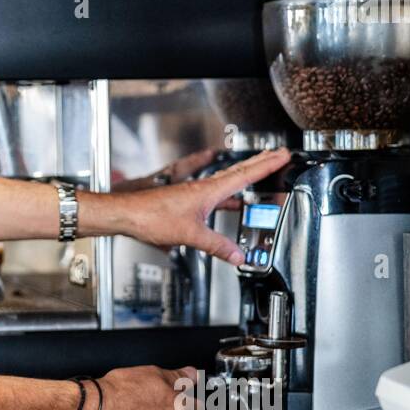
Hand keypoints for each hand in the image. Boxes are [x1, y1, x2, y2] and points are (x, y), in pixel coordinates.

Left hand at [118, 148, 289, 264]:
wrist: (127, 214)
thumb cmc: (151, 217)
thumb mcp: (190, 235)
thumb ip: (216, 246)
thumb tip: (236, 255)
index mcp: (208, 191)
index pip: (245, 175)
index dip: (266, 165)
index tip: (282, 154)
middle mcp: (203, 188)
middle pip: (238, 173)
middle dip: (259, 164)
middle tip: (276, 155)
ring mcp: (194, 195)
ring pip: (226, 184)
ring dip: (244, 179)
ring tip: (260, 175)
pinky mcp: (186, 203)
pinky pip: (214, 197)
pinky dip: (227, 197)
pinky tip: (229, 204)